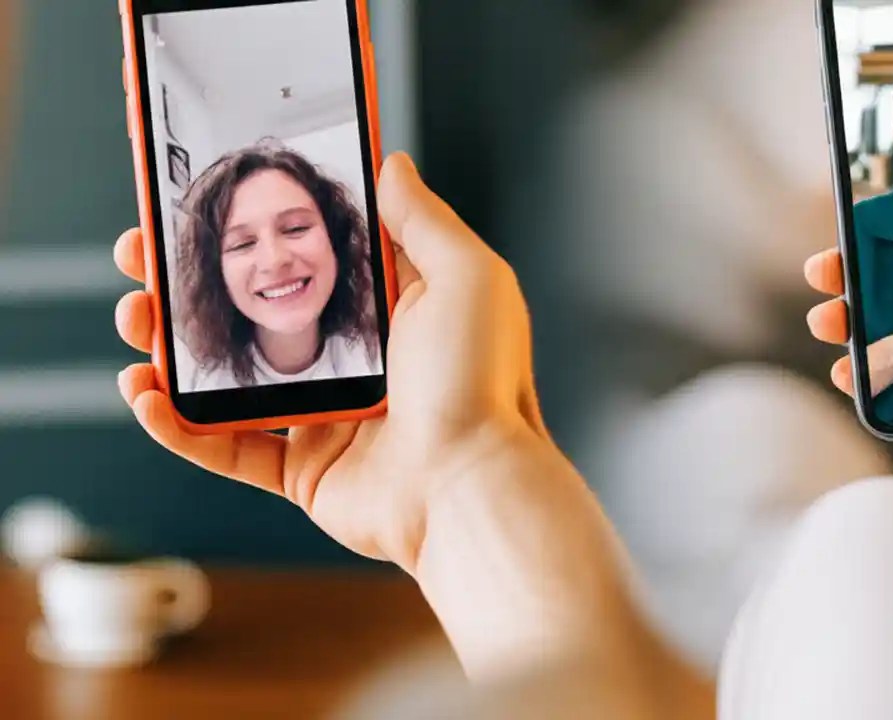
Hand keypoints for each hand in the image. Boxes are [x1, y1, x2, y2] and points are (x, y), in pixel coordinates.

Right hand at [115, 153, 543, 574]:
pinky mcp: (305, 471)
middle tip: (141, 255)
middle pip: (255, 310)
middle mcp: (357, 360)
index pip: (309, 255)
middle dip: (191, 283)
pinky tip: (145, 396)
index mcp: (391, 311)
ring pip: (230, 376)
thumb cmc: (479, 383)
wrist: (471, 486)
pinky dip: (177, 426)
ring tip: (137, 320)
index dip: (254, 229)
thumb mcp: (465, 276)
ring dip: (171, 347)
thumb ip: (421, 220)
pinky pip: (227, 447)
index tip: (199, 201)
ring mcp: (328, 416)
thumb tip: (390, 166)